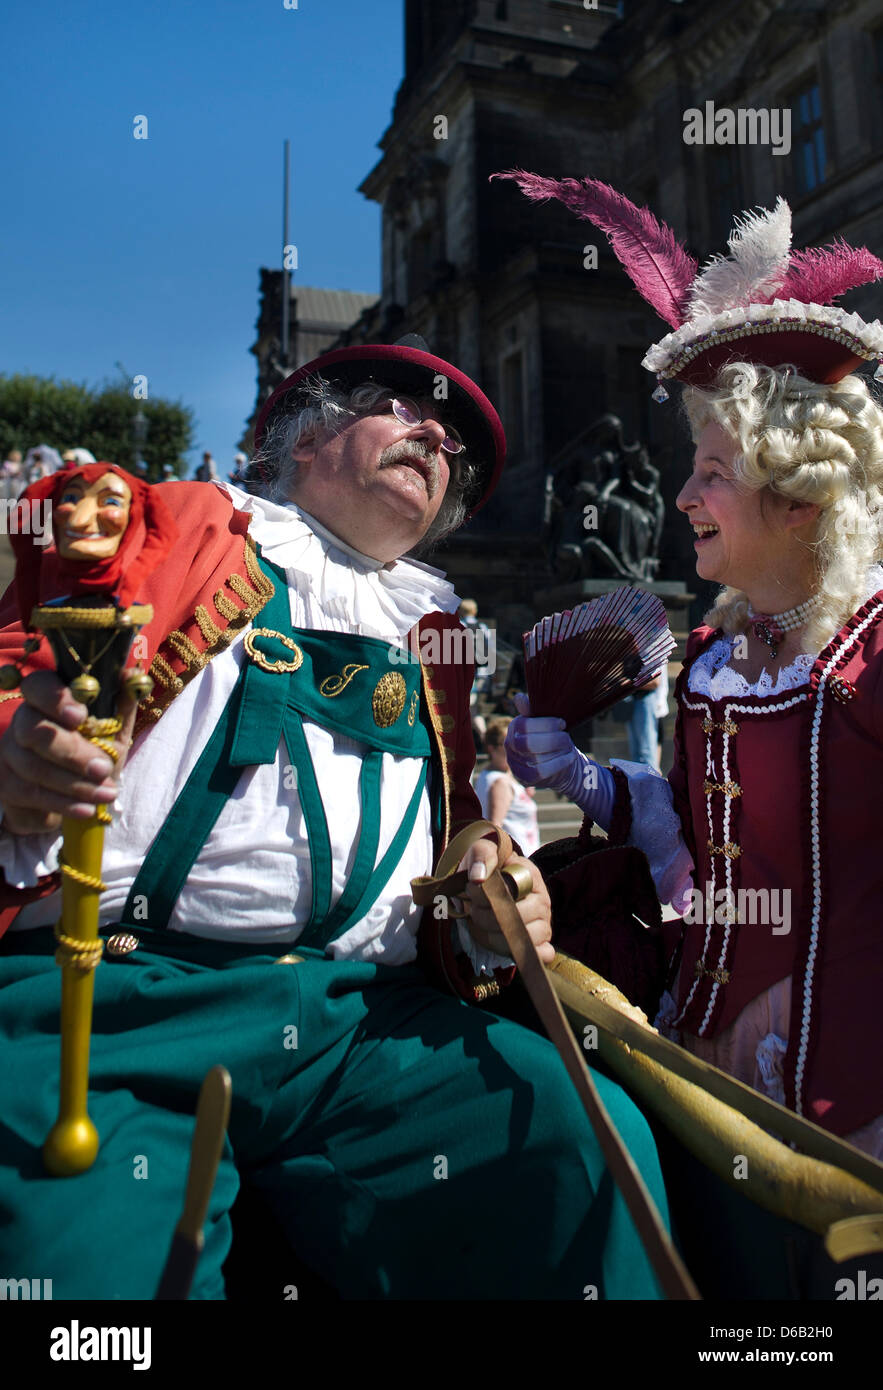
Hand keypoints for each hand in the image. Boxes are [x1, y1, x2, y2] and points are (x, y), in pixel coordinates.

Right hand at [0, 671, 136, 835]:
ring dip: (74, 784)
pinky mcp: (7, 786)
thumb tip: (132, 676)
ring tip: (107, 793)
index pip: (37, 686)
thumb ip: (120, 705)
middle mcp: (22, 723)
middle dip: (71, 752)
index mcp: (46, 700)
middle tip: (103, 768)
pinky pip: (32, 794)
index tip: (80, 716)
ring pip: (33, 767)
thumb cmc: (93, 753)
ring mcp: (10, 755)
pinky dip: (64, 803)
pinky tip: (87, 808)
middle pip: (33, 730)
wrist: (74, 794)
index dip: (55, 698)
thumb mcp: (112, 730)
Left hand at [459, 837, 552, 963]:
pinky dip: (521, 953)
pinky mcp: (543, 942)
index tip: (472, 890)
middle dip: (486, 918)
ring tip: (483, 924)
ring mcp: (544, 922)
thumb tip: (479, 878)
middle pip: (517, 920)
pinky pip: (541, 954)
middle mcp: (542, 900)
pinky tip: (503, 943)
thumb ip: (481, 856)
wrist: (487, 884)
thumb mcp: (481, 851)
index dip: (487, 896)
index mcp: (532, 876)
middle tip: (473, 909)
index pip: (513, 893)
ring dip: (496, 937)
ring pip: (525, 940)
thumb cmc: (486, 868)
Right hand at [505, 692, 614, 823]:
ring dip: (557, 752)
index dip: (545, 724)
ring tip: (568, 748)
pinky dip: (558, 764)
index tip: (562, 724)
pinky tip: (569, 758)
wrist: (556, 760)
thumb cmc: (551, 736)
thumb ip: (534, 710)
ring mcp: (515, 763)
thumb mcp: (545, 721)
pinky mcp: (524, 777)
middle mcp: (510, 745)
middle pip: (528, 743)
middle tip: (566, 737)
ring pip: (535, 758)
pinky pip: (540, 772)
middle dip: (552, 740)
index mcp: (514, 727)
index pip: (524, 725)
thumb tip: (519, 698)